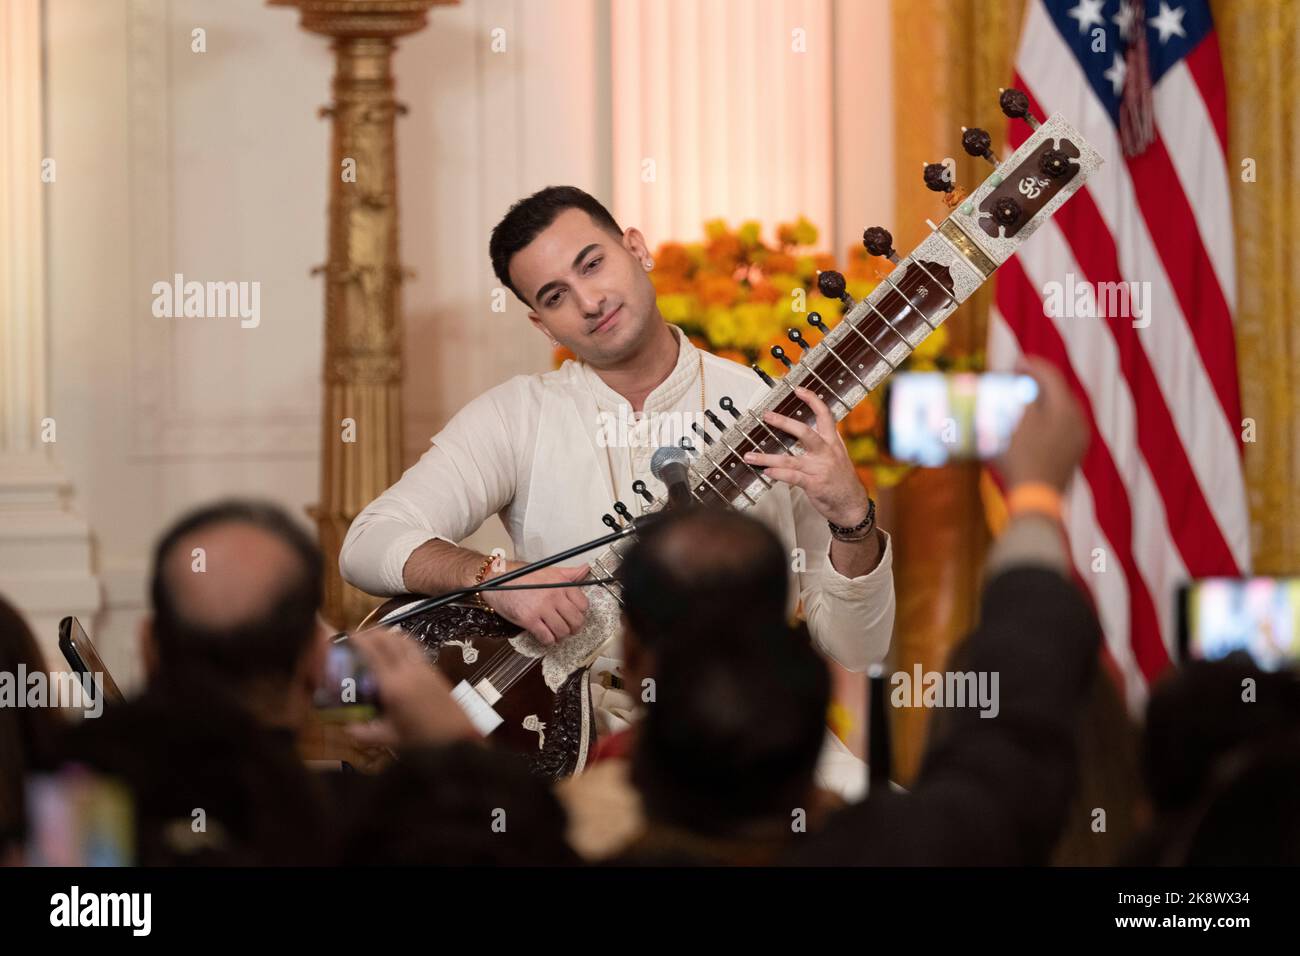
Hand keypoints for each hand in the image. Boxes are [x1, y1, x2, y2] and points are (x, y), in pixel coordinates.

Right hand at [344, 628, 476, 748]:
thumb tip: (347, 728)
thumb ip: (366, 733)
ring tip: (374, 640)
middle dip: (370, 633)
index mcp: (393, 686)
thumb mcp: (391, 739)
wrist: (458, 734)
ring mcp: (422, 667)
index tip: (346, 637)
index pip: (372, 653)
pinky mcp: (433, 668)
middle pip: (387, 639)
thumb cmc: (423, 739)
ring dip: (387, 635)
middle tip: (357, 638)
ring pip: (402, 639)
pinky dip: (401, 641)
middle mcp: (407, 670)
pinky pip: (414, 647)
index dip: (359, 641)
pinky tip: (396, 650)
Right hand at [480, 561, 590, 645]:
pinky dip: (548, 641)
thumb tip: (586, 569)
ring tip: (555, 633)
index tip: (575, 615)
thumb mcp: (548, 570)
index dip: (580, 613)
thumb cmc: (520, 576)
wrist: (495, 580)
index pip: (583, 604)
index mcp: (561, 583)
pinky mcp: (529, 619)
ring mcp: (541, 608)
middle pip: (575, 620)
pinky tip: (545, 636)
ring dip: (560, 636)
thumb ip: (569, 573)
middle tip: (568, 628)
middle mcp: (554, 595)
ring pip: (562, 631)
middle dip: (573, 628)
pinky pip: (546, 637)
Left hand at [742, 385, 870, 526]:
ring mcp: (820, 468)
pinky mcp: (814, 484)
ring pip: (790, 459)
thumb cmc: (842, 481)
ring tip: (750, 456)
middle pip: (805, 432)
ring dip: (767, 458)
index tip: (798, 390)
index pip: (825, 415)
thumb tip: (803, 432)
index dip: (812, 400)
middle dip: (784, 422)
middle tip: (767, 415)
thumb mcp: (838, 457)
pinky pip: (792, 477)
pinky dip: (778, 474)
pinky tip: (766, 472)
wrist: (852, 505)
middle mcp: (827, 452)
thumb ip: (824, 443)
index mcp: (833, 443)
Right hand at [996, 357, 1088, 492]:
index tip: (1016, 361)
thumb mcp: (1016, 422)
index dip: (1032, 364)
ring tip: (1024, 400)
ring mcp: (1079, 438)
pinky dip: (1047, 419)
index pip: (1051, 375)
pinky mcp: (1075, 452)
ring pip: (1061, 410)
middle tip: (1019, 377)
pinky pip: (1063, 427)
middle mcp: (1078, 420)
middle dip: (1039, 382)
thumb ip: (1023, 396)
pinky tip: (1033, 425)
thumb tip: (1025, 378)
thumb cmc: (1022, 459)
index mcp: (1065, 408)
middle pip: (1059, 391)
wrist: (1036, 498)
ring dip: (1043, 401)